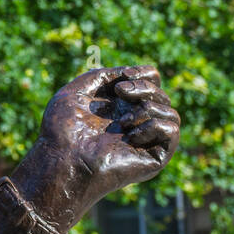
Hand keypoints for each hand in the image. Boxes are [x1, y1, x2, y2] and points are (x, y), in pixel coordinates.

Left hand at [10, 65, 179, 233]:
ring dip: (148, 108)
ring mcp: (146, 140)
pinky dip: (155, 126)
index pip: (151, 83)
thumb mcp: (77, 91)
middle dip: (144, 87)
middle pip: (161, 96)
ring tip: (123, 122)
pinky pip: (172, 131)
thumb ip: (103, 76)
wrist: (61, 159)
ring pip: (172, 114)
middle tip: (121, 92)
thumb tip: (131, 74)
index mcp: (119, 107)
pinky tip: (131, 135)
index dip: (144, 74)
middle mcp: (135, 123)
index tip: (124, 77)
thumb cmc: (63, 128)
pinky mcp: (154, 157)